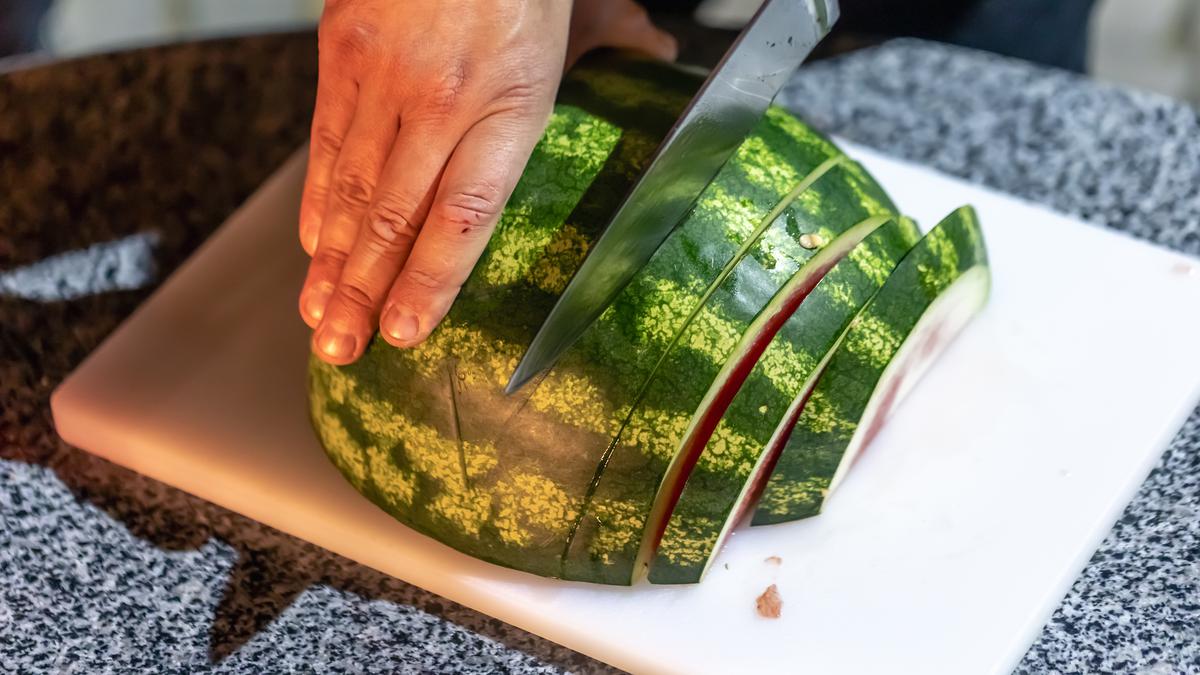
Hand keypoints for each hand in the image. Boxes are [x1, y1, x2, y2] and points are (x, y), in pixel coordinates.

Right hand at [299, 0, 676, 364]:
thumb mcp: (570, 18)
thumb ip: (594, 59)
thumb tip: (657, 57)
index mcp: (509, 100)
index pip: (465, 213)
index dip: (432, 280)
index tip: (406, 331)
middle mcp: (441, 99)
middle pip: (395, 216)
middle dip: (364, 293)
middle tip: (344, 350)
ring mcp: (383, 78)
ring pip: (352, 190)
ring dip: (332, 264)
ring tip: (319, 321)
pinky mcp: (343, 52)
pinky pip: (325, 143)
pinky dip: (318, 203)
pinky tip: (313, 248)